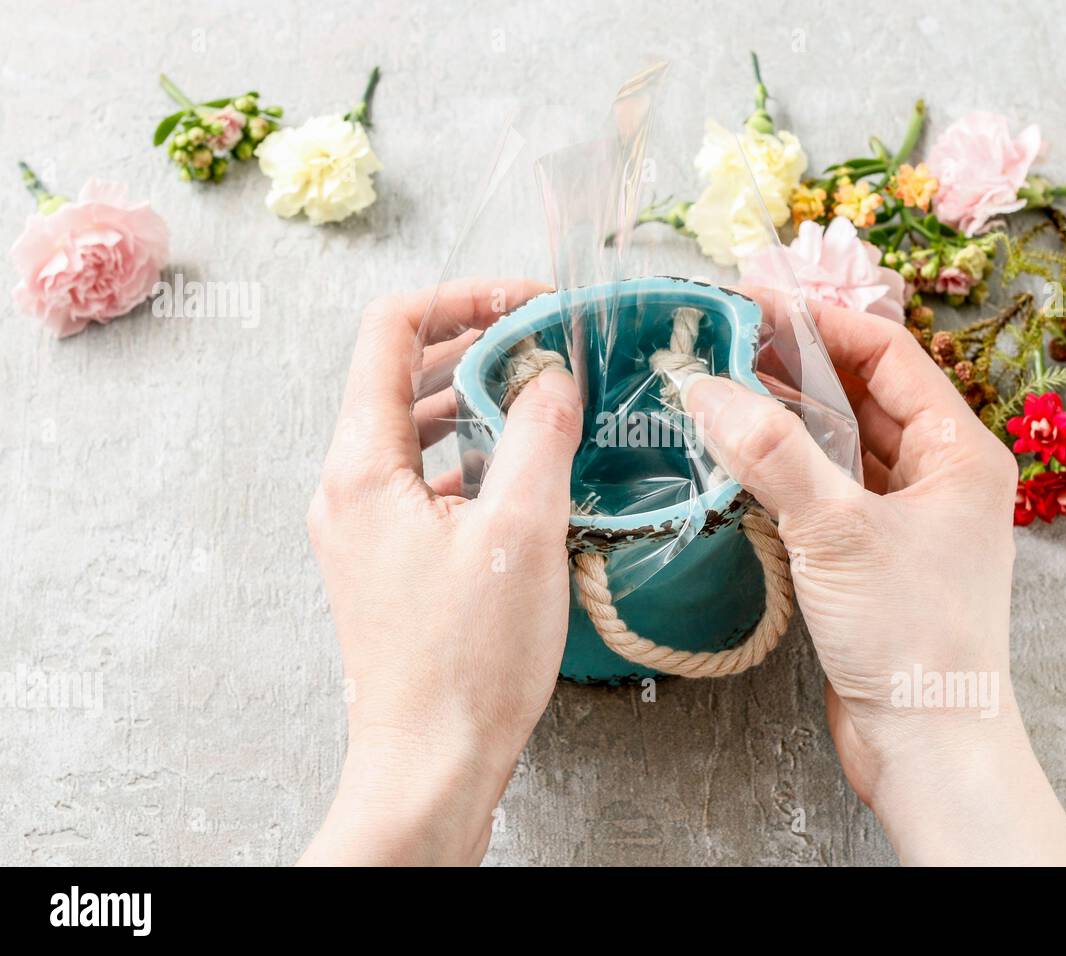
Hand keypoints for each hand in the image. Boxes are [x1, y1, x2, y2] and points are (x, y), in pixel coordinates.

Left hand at [300, 280, 580, 865]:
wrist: (431, 763)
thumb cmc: (467, 662)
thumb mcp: (521, 530)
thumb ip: (539, 433)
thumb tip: (552, 374)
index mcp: (362, 466)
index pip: (389, 331)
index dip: (461, 299)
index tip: (526, 303)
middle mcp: (349, 488)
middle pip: (400, 374)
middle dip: (475, 344)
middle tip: (545, 342)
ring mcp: (364, 527)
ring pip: (415, 427)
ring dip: (475, 398)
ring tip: (539, 393)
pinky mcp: (390, 560)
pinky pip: (425, 478)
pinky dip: (471, 453)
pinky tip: (521, 465)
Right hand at [683, 300, 1065, 864]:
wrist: (928, 744)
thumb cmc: (910, 638)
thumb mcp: (840, 534)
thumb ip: (774, 456)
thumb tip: (709, 389)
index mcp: (959, 451)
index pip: (888, 354)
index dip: (820, 320)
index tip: (753, 300)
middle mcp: (938, 474)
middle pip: (860, 393)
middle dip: (794, 364)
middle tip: (722, 342)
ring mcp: (906, 515)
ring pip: (839, 442)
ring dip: (784, 415)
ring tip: (717, 388)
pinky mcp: (872, 553)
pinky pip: (826, 488)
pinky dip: (784, 467)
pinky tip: (736, 455)